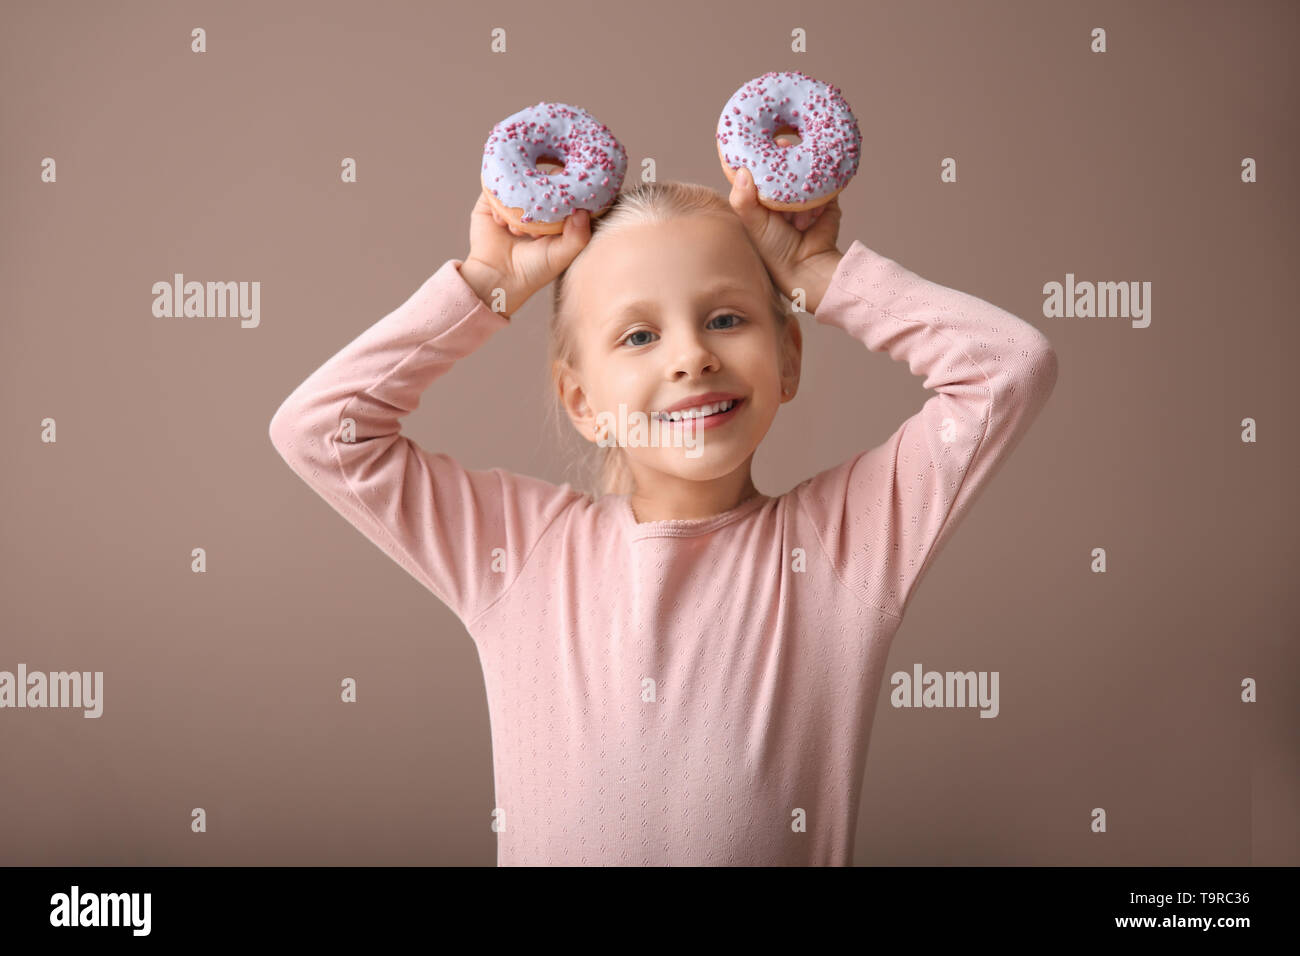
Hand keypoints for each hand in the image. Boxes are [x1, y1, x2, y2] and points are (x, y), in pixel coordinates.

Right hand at [462, 190, 591, 317]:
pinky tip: (503, 225)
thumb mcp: (562, 254)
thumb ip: (579, 236)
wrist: (497, 278)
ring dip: (522, 201)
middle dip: (545, 192)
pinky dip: (501, 201)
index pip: (566, 192)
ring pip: (520, 181)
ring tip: (520, 230)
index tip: (567, 197)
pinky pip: (496, 185)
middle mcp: (535, 205)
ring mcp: (513, 201)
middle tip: (541, 213)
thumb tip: (582, 211)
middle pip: (544, 181)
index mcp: (555, 215)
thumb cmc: (534, 270)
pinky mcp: (491, 200)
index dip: (569, 190)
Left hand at [728, 166, 843, 312]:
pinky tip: (812, 218)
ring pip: (805, 176)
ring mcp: (805, 196)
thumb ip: (742, 197)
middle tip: (784, 188)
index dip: (762, 159)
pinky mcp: (826, 199)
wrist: (807, 267)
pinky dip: (819, 199)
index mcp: (762, 199)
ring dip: (801, 195)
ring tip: (796, 223)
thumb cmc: (773, 249)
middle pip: (785, 167)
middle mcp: (783, 195)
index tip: (765, 149)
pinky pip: (826, 185)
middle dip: (785, 174)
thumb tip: (741, 170)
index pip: (760, 170)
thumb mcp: (752, 223)